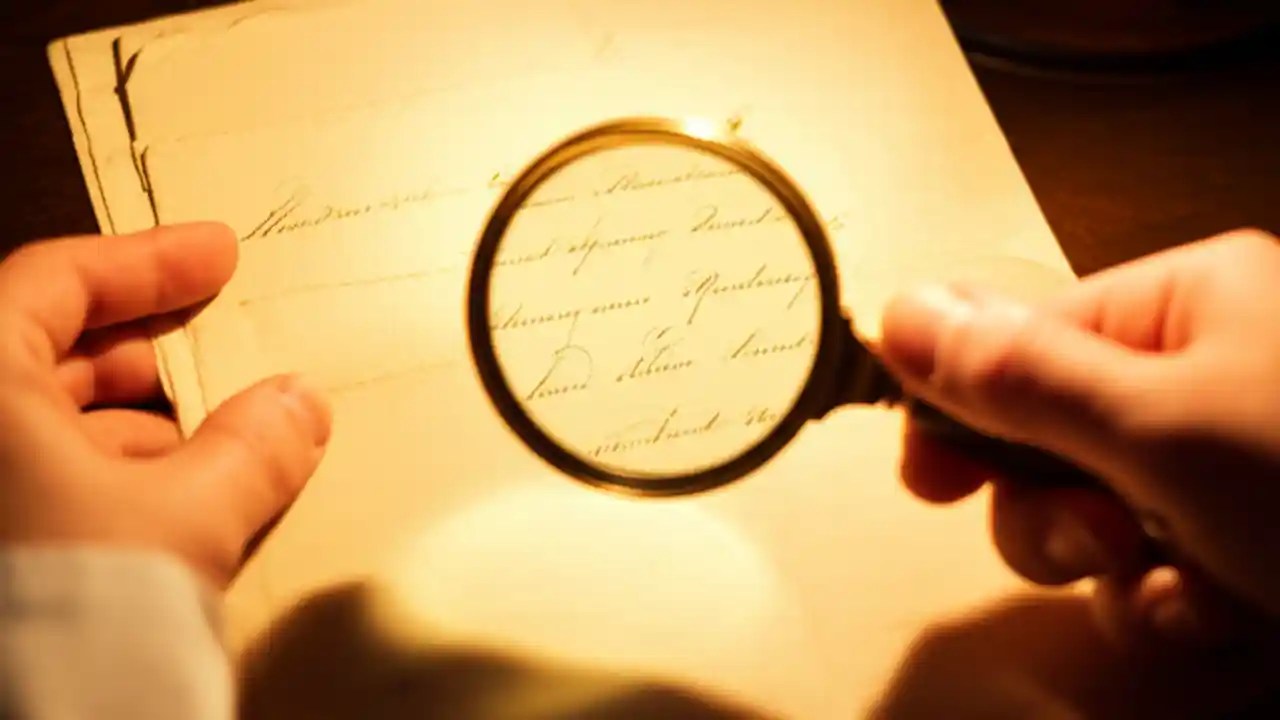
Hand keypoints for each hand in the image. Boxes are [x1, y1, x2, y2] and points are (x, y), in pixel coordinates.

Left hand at [0, 223, 330, 587]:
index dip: (148, 261)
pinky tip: (171, 498)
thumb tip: (301, 403)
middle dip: (144, 350)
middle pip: (47, 351)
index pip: (55, 281)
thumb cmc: (77, 603)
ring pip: (42, 422)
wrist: (28, 718)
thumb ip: (253, 447)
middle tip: (218, 341)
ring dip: (133, 423)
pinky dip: (104, 474)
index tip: (217, 252)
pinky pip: (36, 478)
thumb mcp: (183, 515)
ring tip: (216, 439)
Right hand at [879, 229, 1279, 646]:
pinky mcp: (1243, 548)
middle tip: (1095, 540)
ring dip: (1123, 576)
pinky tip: (1233, 619)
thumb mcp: (1161, 429)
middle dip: (1059, 511)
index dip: (962, 408)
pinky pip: (1151, 579)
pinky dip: (1177, 613)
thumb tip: (898, 310)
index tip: (925, 474)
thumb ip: (1016, 374)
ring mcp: (1223, 470)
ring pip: (1091, 523)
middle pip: (1046, 439)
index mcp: (1190, 304)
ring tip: (1191, 593)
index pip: (1020, 339)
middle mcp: (1203, 377)